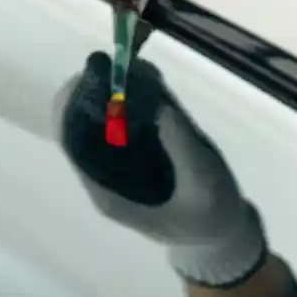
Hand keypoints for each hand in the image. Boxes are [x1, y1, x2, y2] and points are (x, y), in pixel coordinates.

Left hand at [56, 52, 266, 286]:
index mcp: (109, 192)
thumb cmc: (210, 215)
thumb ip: (181, 143)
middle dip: (95, 90)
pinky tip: (149, 78)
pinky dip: (135, 97)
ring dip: (114, 90)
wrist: (222, 233)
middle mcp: (107, 176)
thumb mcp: (203, 182)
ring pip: (102, 119)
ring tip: (136, 66)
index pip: (74, 144)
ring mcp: (122, 164)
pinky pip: (129, 120)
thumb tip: (157, 103)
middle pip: (81, 127)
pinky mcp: (141, 153)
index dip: (76, 106)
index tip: (97, 75)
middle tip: (120, 63)